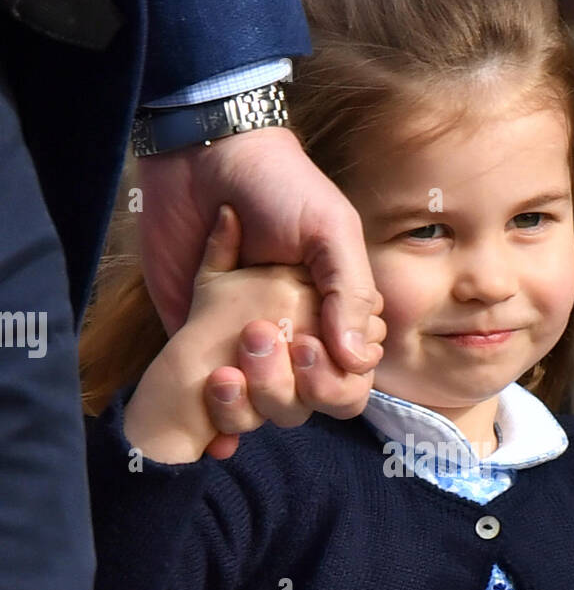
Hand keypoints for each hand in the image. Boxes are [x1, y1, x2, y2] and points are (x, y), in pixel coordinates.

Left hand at [135, 124, 383, 399]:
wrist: (202, 157)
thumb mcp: (330, 230)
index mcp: (334, 316)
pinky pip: (210, 400)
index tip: (307, 347)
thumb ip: (350, 293)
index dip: (333, 380)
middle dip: (284, 388)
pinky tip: (210, 433)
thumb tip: (359, 361)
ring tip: (223, 373)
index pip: (350, 379)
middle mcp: (294, 338)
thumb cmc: (280, 186)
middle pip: (306, 403)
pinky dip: (213, 424)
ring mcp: (245, 345)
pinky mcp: (197, 343)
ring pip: (259, 410)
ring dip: (246, 407)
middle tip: (258, 337)